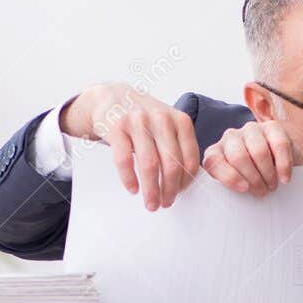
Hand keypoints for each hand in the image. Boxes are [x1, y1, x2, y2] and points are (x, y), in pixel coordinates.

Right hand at [61, 83, 199, 210]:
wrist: (113, 98)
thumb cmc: (145, 118)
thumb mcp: (168, 124)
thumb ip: (179, 145)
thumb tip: (185, 181)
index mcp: (180, 120)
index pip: (190, 158)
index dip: (186, 181)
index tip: (179, 193)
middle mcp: (161, 119)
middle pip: (172, 164)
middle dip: (170, 190)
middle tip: (165, 204)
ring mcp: (138, 122)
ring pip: (150, 164)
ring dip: (151, 190)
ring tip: (151, 204)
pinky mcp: (117, 127)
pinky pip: (125, 159)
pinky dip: (130, 179)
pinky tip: (133, 189)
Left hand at [201, 119, 302, 196]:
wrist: (278, 170)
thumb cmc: (253, 181)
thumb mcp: (237, 187)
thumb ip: (231, 189)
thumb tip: (229, 203)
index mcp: (215, 153)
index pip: (214, 161)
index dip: (229, 176)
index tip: (244, 189)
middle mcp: (230, 138)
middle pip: (238, 157)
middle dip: (253, 179)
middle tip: (262, 192)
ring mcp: (251, 130)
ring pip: (259, 151)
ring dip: (268, 174)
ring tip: (273, 186)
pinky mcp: (272, 127)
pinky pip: (279, 144)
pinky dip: (284, 165)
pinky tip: (284, 178)